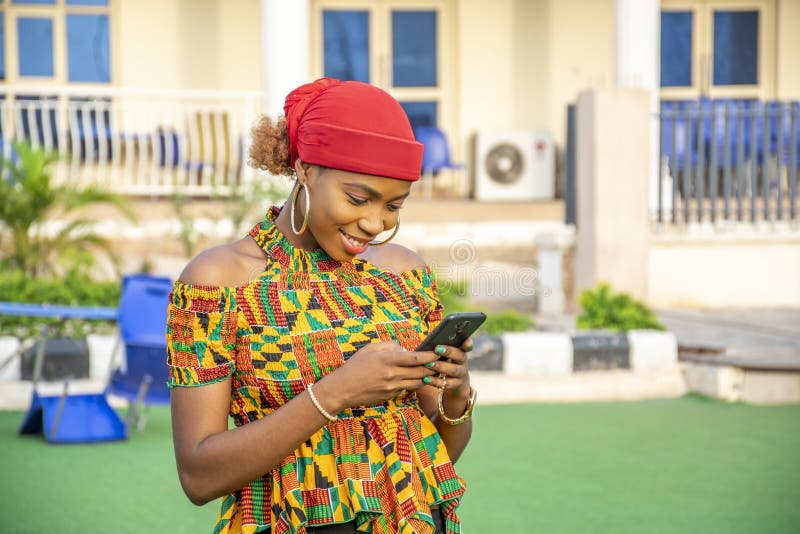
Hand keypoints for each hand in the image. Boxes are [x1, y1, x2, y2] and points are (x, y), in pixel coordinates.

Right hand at [314, 341, 438, 411]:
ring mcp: (392, 387)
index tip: (438, 352)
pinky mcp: (390, 396)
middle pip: (420, 372)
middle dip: (433, 367)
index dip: (430, 356)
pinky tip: (416, 379)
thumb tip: (404, 349)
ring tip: (433, 371)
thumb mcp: (370, 349)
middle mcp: (392, 374)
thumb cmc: (355, 366)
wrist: (342, 389)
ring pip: (417, 382)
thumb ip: (389, 346)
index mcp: (387, 359)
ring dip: (426, 377)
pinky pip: (406, 389)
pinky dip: (413, 384)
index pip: (415, 358)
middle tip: (441, 362)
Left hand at [422, 338, 472, 398]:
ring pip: (453, 370)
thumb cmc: (447, 363)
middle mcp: (463, 362)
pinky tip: (426, 378)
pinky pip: (446, 384)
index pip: (467, 346)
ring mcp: (461, 374)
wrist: (456, 384)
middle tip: (437, 349)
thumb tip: (429, 341)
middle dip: (449, 352)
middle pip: (459, 356)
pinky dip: (435, 381)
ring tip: (428, 364)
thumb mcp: (447, 355)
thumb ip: (442, 348)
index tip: (466, 341)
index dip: (467, 343)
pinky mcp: (455, 385)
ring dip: (440, 367)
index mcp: (461, 351)